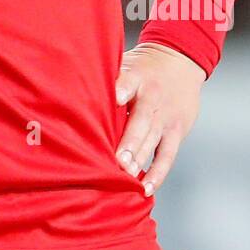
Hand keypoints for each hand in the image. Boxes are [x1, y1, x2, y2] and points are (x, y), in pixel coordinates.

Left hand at [114, 43, 205, 196]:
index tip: (115, 98)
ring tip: (127, 177)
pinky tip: (146, 188)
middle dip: (130, 141)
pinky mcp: (176, 131)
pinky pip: (167, 156)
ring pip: (153, 140)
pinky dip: (157, 173)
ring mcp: (166, 116)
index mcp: (137, 77)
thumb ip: (106, 78)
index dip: (121, 90)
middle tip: (118, 160)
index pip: (129, 82)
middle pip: (141, 120)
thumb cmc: (142, 67)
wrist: (180, 61)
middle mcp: (153, 98)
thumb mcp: (125, 62)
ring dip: (140, 159)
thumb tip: (70, 89)